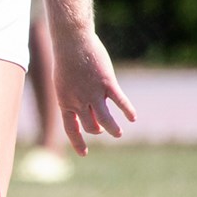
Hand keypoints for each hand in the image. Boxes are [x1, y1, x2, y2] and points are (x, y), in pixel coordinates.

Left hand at [52, 27, 137, 154]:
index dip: (78, 142)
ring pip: (105, 121)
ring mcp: (93, 93)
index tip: (84, 154)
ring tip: (118, 133)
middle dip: (98, 131)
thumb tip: (84, 111)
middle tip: (105, 129)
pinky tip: (132, 117)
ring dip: (113, 129)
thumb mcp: (63, 83)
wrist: (72, 42)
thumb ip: (72, 98)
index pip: (71, 129)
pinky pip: (120, 102)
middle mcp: (78, 101)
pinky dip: (128, 111)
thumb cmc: (66, 60)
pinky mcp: (107, 83)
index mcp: (65, 101)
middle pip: (90, 127)